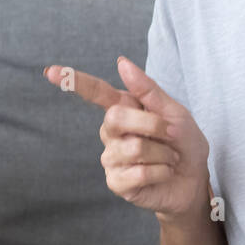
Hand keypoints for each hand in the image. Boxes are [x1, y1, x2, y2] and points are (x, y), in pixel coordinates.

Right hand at [43, 56, 209, 220]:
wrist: (194, 179)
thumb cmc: (183, 143)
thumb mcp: (175, 112)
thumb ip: (148, 89)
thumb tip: (121, 62)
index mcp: (123, 109)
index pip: (95, 92)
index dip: (74, 81)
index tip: (50, 71)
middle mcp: (111, 132)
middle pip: (116, 117)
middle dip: (152, 124)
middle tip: (172, 134)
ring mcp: (111, 158)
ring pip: (134, 148)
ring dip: (163, 153)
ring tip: (168, 158)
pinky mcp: (116, 182)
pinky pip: (137, 173)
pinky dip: (160, 172)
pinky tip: (162, 174)